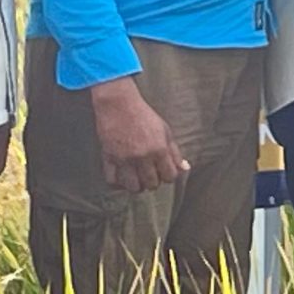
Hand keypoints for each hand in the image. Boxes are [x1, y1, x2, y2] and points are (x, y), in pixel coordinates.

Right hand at [89, 77, 185, 193]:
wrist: (119, 105)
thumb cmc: (144, 117)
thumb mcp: (165, 132)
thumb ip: (175, 152)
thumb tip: (184, 169)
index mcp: (159, 149)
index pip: (169, 177)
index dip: (169, 176)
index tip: (164, 171)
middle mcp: (142, 156)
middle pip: (152, 184)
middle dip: (154, 182)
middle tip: (151, 174)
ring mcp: (124, 159)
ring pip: (133, 187)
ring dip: (137, 186)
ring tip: (138, 178)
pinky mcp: (108, 158)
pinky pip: (112, 181)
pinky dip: (118, 184)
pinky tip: (123, 178)